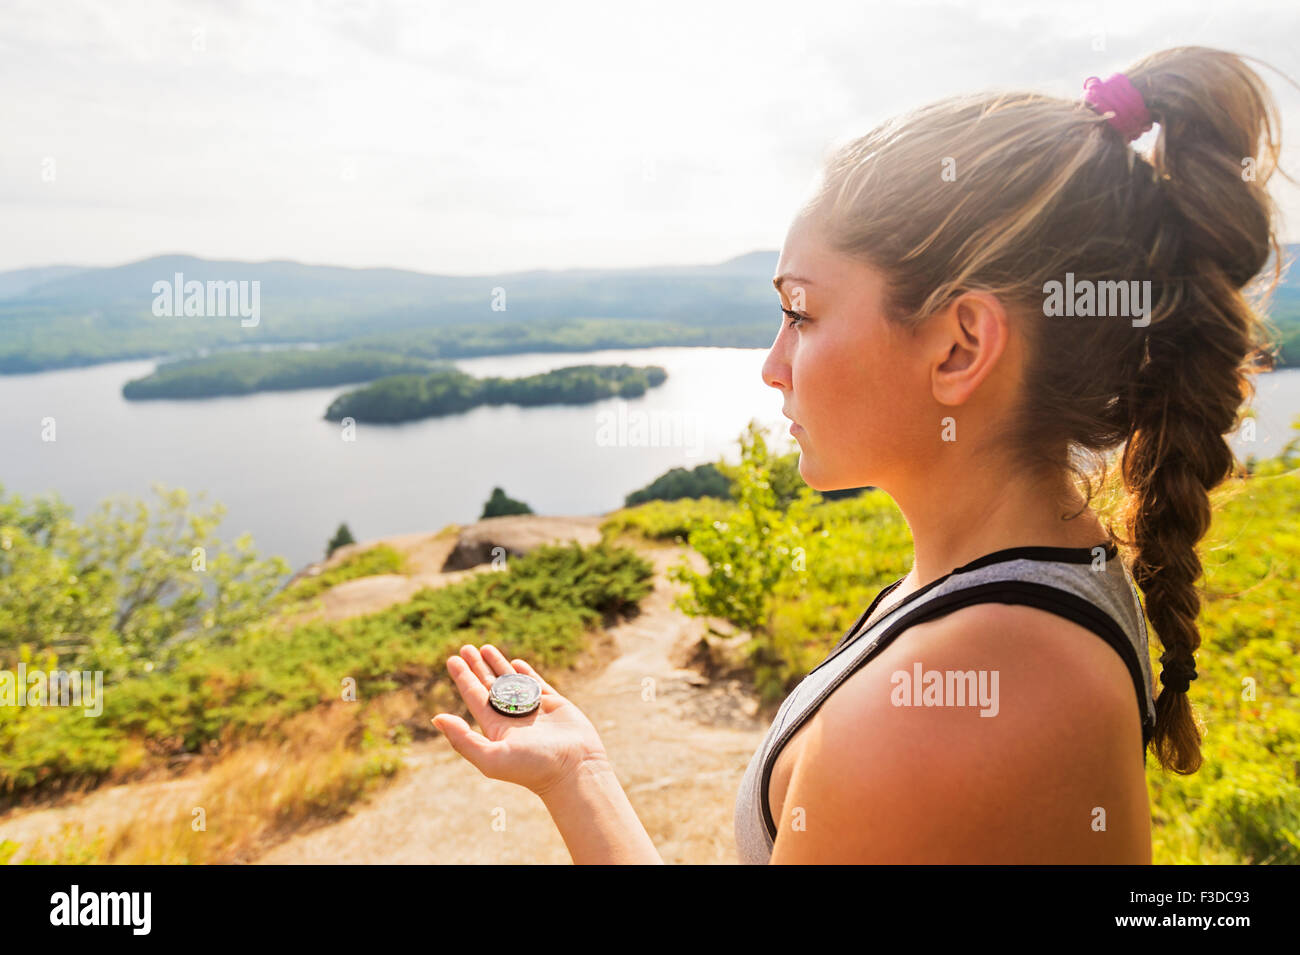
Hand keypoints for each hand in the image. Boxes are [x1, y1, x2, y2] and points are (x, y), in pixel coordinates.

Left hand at [431, 644, 609, 796]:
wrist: (574, 770)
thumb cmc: (532, 768)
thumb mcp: (491, 757)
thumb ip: (463, 740)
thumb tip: (436, 718)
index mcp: (495, 727)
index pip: (474, 696)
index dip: (463, 677)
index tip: (452, 660)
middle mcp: (512, 717)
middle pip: (489, 685)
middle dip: (477, 666)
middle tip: (465, 648)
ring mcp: (534, 710)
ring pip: (511, 681)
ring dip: (498, 665)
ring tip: (486, 648)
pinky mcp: (555, 705)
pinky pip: (537, 684)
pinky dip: (526, 672)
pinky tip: (516, 663)